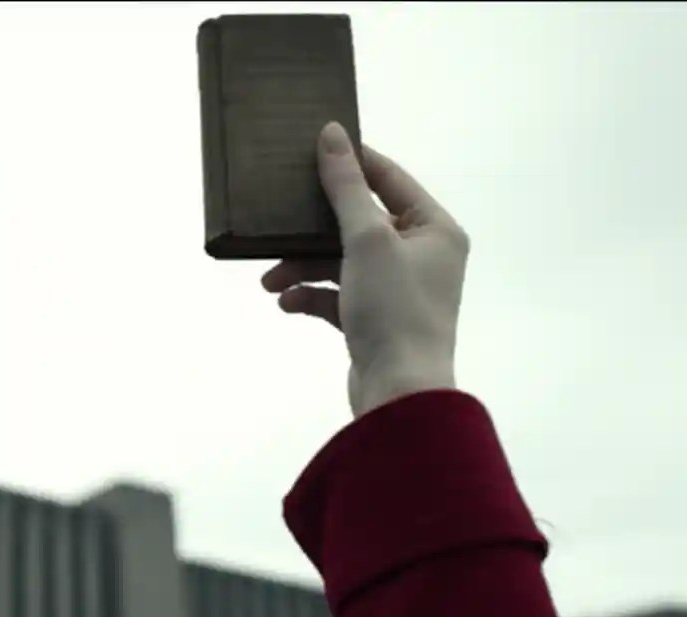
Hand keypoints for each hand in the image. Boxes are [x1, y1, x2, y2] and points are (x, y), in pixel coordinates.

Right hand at [261, 122, 469, 417]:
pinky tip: (287, 303)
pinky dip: (311, 296)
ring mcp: (399, 291)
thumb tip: (332, 135)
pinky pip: (337, 297)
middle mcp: (423, 257)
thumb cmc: (395, 310)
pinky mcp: (375, 322)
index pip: (391, 179)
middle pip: (359, 223)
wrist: (399, 392)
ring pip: (342, 262)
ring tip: (270, 281)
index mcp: (435, 230)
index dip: (352, 163)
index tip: (311, 152)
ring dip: (303, 267)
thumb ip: (346, 187)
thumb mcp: (366, 239)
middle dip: (312, 231)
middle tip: (277, 225)